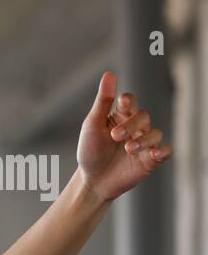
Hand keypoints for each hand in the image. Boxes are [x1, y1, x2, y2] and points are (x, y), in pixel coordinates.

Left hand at [77, 70, 171, 203]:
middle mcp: (135, 127)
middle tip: (115, 136)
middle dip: (131, 124)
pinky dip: (161, 150)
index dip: (127, 101)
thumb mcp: (92, 125)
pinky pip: (165, 150)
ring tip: (128, 148)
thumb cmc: (90, 151)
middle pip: (143, 116)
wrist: (92, 181)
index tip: (121, 103)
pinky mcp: (151, 159)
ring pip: (155, 133)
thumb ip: (103, 101)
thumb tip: (109, 73)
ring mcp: (144, 142)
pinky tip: (152, 153)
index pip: (130, 101)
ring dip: (144, 139)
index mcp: (120, 116)